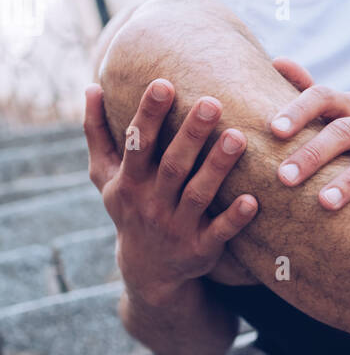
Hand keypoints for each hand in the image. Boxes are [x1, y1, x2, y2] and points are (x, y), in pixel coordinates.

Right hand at [84, 79, 258, 304]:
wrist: (147, 271)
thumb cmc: (130, 207)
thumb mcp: (105, 176)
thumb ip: (97, 132)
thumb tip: (92, 87)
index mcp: (129, 181)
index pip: (138, 143)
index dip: (148, 114)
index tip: (164, 83)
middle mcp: (151, 203)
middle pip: (172, 165)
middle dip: (191, 134)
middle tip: (212, 102)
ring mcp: (176, 227)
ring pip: (198, 194)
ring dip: (217, 167)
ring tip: (238, 137)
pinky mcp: (201, 249)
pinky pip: (220, 232)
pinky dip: (235, 218)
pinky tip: (252, 199)